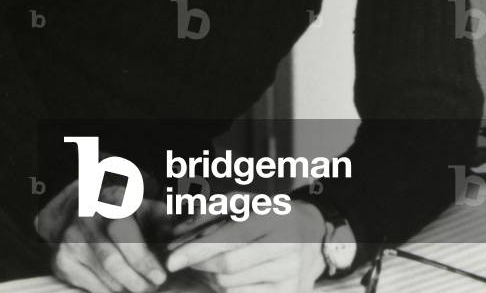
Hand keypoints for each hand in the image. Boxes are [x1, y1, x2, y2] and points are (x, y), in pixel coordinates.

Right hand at [36, 179, 170, 292]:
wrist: (80, 210)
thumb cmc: (122, 212)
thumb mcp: (144, 208)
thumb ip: (167, 219)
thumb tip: (193, 228)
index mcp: (107, 201)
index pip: (123, 232)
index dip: (142, 258)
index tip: (160, 276)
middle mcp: (84, 219)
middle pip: (112, 260)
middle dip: (137, 281)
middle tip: (153, 286)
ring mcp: (69, 241)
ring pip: (104, 278)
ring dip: (127, 288)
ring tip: (141, 285)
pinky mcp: (61, 262)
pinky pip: (92, 289)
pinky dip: (111, 292)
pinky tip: (122, 285)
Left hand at [164, 202, 326, 292]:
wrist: (315, 234)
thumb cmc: (269, 213)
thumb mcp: (243, 201)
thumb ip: (209, 212)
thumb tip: (177, 233)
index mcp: (271, 217)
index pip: (226, 239)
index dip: (195, 251)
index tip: (171, 259)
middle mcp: (284, 248)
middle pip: (225, 267)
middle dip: (198, 265)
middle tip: (184, 258)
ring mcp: (289, 276)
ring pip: (230, 286)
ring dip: (208, 278)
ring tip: (206, 264)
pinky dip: (225, 289)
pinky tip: (223, 277)